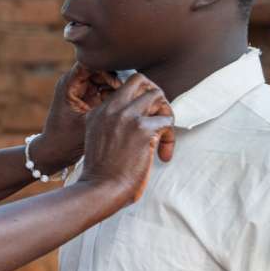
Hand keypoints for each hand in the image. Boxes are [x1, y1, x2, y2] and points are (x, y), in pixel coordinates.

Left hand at [33, 64, 122, 172]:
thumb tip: (132, 92)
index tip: (119, 88)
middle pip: (101, 68)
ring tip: (126, 104)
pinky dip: (114, 96)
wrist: (54, 154)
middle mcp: (74, 83)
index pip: (92, 62)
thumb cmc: (67, 141)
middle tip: (127, 97)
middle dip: (115, 80)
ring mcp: (81, 91)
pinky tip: (121, 109)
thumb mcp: (89, 121)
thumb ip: (108, 105)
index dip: (108, 71)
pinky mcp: (88, 99)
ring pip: (105, 79)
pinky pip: (105, 89)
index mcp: (69, 84)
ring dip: (117, 89)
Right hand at [77, 74, 175, 203]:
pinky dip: (170, 137)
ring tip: (164, 136)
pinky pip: (168, 120)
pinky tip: (163, 155)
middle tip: (158, 117)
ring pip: (158, 95)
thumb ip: (115, 124)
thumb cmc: (103, 173)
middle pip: (140, 80)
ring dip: (166, 114)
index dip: (140, 103)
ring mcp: (126, 116)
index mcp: (99, 111)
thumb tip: (146, 116)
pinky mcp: (142, 128)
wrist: (99, 189)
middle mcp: (111, 109)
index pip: (124, 89)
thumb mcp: (100, 139)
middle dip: (154, 95)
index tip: (144, 121)